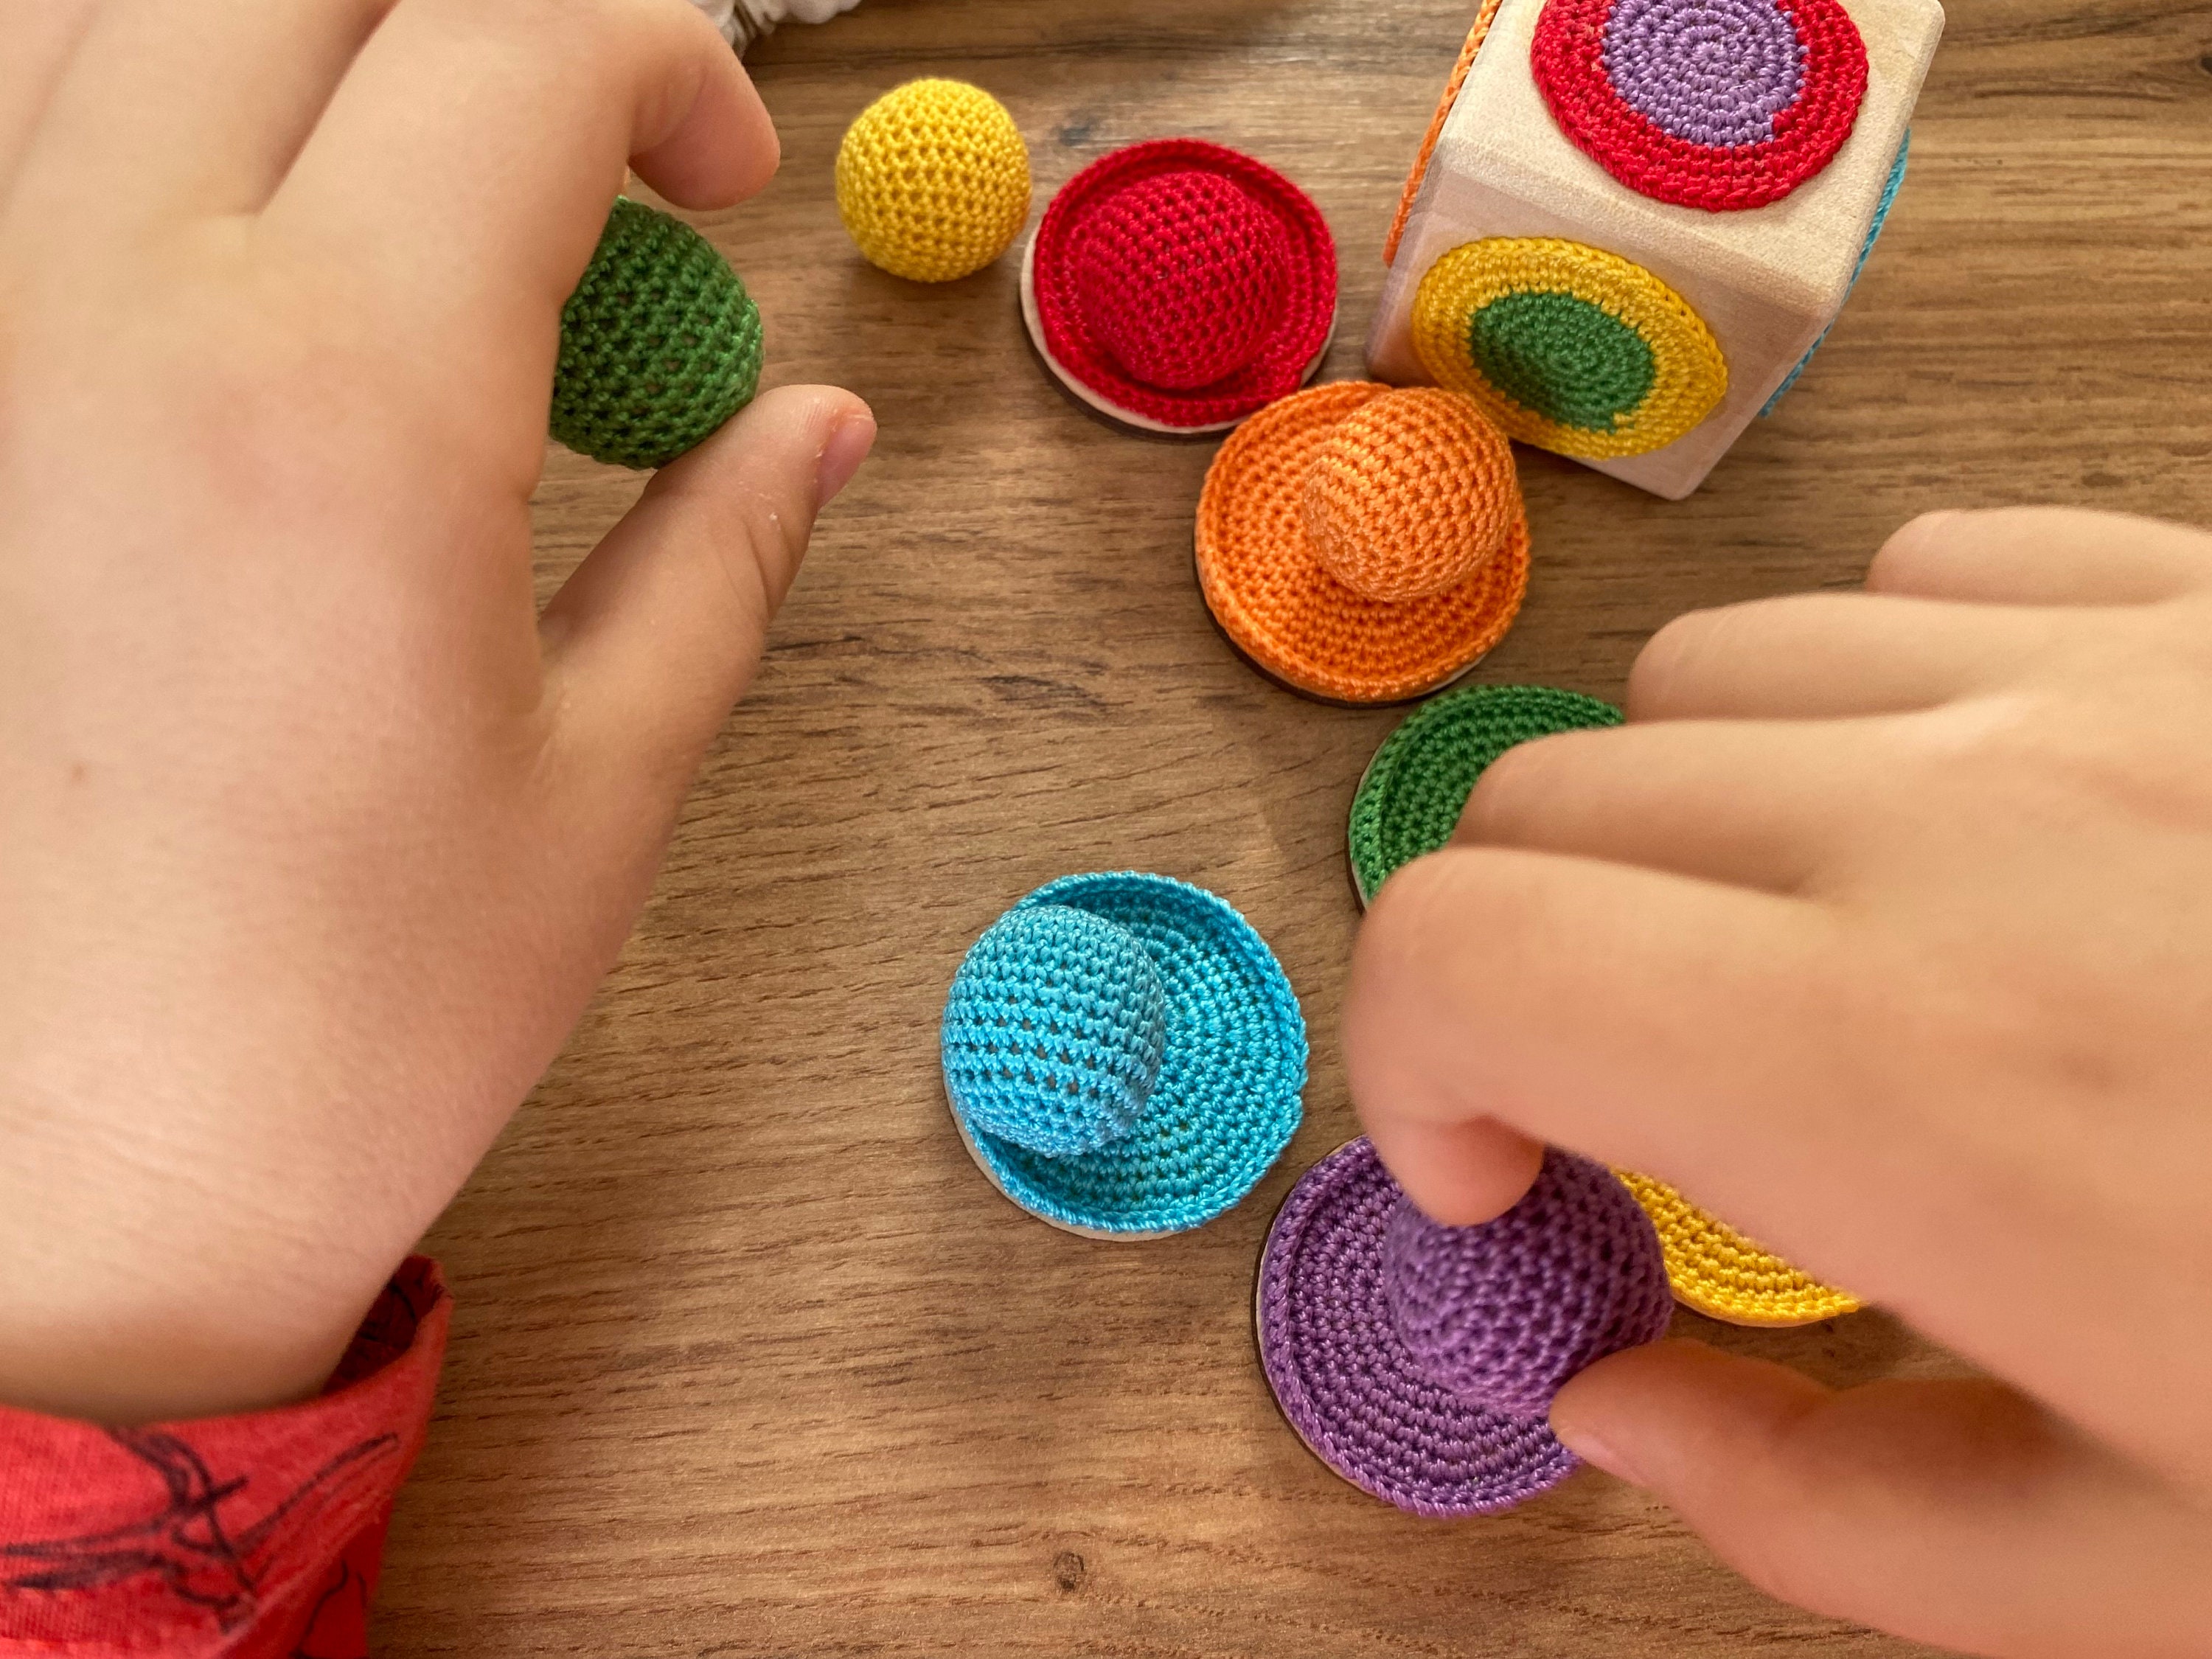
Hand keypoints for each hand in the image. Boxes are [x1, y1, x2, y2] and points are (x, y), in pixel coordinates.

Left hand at [0, 0, 872, 1422]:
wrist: (67, 1170)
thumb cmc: (336, 1015)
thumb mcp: (598, 780)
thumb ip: (721, 550)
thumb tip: (818, 425)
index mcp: (347, 391)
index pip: (526, 38)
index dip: (670, 60)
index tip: (720, 183)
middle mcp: (112, 296)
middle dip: (501, 22)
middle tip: (582, 162)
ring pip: (104, 7)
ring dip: (291, 42)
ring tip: (384, 190)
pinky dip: (113, 110)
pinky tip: (208, 243)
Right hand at [1343, 508, 2211, 1656]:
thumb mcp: (2167, 1588)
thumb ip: (1823, 1510)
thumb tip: (1618, 1401)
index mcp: (1920, 1080)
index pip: (1468, 954)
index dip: (1408, 1067)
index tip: (1495, 1174)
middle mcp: (1981, 822)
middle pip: (1551, 800)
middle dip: (1528, 972)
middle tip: (1637, 1107)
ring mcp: (2123, 682)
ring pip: (1713, 676)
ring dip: (1688, 833)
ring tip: (1808, 958)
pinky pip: (1930, 579)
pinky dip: (1874, 695)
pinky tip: (1967, 819)